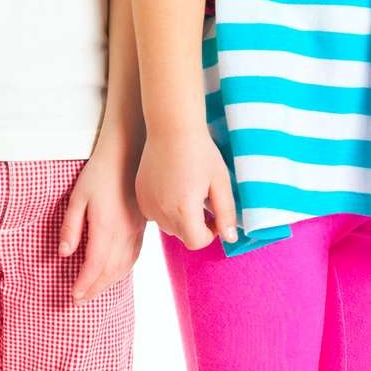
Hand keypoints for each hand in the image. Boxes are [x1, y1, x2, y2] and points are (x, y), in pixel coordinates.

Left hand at [59, 147, 145, 301]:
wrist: (127, 155)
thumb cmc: (98, 173)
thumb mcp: (77, 197)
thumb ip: (71, 227)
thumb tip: (64, 254)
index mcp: (106, 227)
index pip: (94, 265)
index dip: (84, 284)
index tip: (73, 295)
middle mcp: (124, 234)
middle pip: (110, 271)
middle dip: (94, 289)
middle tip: (79, 301)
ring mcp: (136, 231)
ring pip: (123, 267)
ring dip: (108, 283)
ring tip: (93, 292)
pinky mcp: (141, 227)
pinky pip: (133, 257)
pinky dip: (123, 271)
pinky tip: (115, 274)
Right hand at [136, 126, 237, 250]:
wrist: (172, 127)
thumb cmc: (200, 152)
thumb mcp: (221, 182)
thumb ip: (226, 213)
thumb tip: (230, 238)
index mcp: (184, 210)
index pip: (197, 242)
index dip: (210, 233)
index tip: (214, 215)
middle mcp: (162, 210)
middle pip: (182, 236)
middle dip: (196, 226)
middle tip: (203, 200)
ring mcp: (147, 202)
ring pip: (167, 226)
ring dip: (179, 218)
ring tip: (187, 192)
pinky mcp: (140, 193)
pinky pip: (154, 213)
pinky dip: (164, 208)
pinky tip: (172, 188)